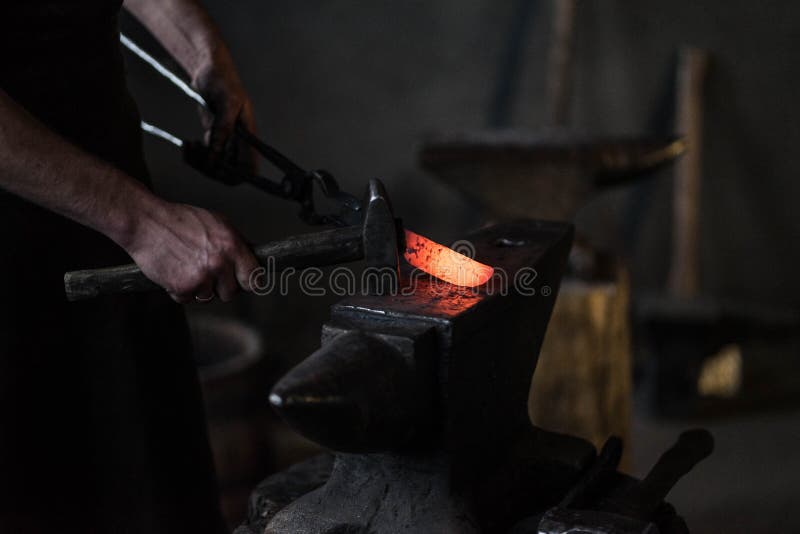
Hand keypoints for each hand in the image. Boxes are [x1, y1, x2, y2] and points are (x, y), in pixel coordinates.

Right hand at [122, 201, 258, 302]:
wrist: (146, 223)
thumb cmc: (179, 220)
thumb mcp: (217, 222)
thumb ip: (234, 243)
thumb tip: (249, 259)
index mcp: (231, 245)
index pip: (253, 277)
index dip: (248, 281)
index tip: (243, 282)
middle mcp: (219, 263)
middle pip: (231, 292)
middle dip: (220, 286)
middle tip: (207, 272)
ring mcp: (201, 277)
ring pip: (209, 297)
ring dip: (200, 288)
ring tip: (188, 267)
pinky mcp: (182, 287)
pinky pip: (188, 299)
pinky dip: (181, 290)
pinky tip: (176, 271)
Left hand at [192, 45, 257, 172]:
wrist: (208, 68)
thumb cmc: (222, 79)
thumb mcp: (226, 101)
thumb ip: (223, 128)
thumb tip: (216, 154)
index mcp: (249, 136)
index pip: (249, 169)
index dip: (236, 175)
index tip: (217, 167)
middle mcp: (239, 143)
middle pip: (229, 173)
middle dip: (211, 169)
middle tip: (196, 153)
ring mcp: (225, 142)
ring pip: (215, 167)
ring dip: (199, 163)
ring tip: (188, 146)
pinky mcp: (213, 138)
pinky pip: (205, 157)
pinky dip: (194, 155)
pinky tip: (187, 144)